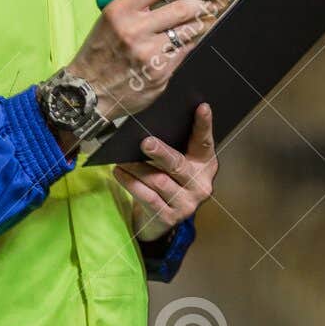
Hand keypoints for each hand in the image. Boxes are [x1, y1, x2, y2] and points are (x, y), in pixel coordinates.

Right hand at [65, 0, 231, 123]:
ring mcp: (149, 52)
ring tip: (204, 17)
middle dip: (202, 1)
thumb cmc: (100, 53)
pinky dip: (190, 42)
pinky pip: (184, 50)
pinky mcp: (160, 72)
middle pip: (182, 7)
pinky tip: (188, 39)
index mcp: (120, 10)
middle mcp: (134, 29)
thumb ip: (139, 6)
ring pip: (189, 30)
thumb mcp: (110, 20)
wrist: (90, 91)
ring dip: (202, 21)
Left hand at [112, 103, 217, 241]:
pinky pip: (147, 197)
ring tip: (123, 159)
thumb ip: (174, 145)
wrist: (163, 218)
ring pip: (158, 181)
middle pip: (178, 165)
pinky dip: (131, 183)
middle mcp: (200, 185)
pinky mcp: (169, 217)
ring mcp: (186, 204)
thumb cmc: (169, 180)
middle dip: (161, 153)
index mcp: (205, 165)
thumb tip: (151, 121)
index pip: (204, 142)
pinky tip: (120, 173)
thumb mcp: (178, 163)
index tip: (202, 107)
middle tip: (145, 142)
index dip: (204, 125)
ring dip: (137, 169)